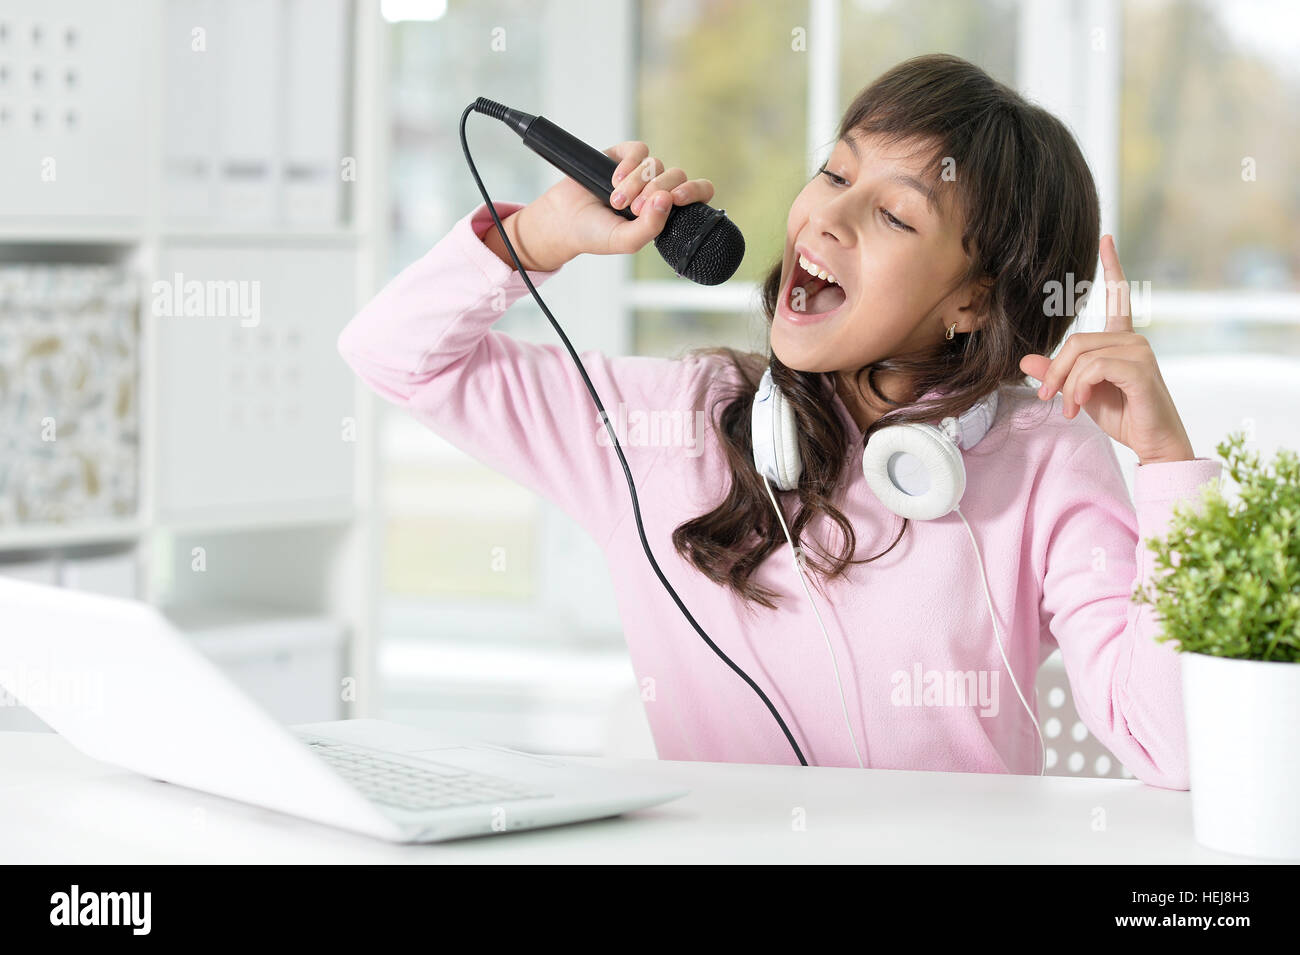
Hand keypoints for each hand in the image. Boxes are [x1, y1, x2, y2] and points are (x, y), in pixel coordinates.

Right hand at [527, 141, 715, 259]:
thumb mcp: (627, 240)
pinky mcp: (623, 156)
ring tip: (615, 201)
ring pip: (656, 165)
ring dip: (636, 183)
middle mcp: (656, 189)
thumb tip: (668, 199)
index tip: (676, 198)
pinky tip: (614, 179)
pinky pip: (639, 151)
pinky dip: (629, 164)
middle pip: (676, 176)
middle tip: (633, 208)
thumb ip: (651, 227)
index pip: (697, 193)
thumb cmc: (596, 234)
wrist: (563, 221)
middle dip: (655, 193)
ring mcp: (641, 172)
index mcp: (665, 211)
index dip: (694, 191)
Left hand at [1018, 235, 1195, 465]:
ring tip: (1070, 408)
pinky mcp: (1140, 370)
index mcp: (1121, 341)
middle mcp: (1133, 341)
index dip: (1112, 266)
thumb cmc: (1122, 416)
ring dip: (1067, 385)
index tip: (1107, 238)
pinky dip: (1079, 387)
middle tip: (1048, 398)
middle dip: (1055, 372)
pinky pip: (1095, 367)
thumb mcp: (1080, 393)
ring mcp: (1140, 353)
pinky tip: (1082, 405)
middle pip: (1076, 341)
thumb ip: (1056, 374)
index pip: (1118, 297)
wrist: (1152, 444)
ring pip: (1082, 355)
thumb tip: (1025, 360)